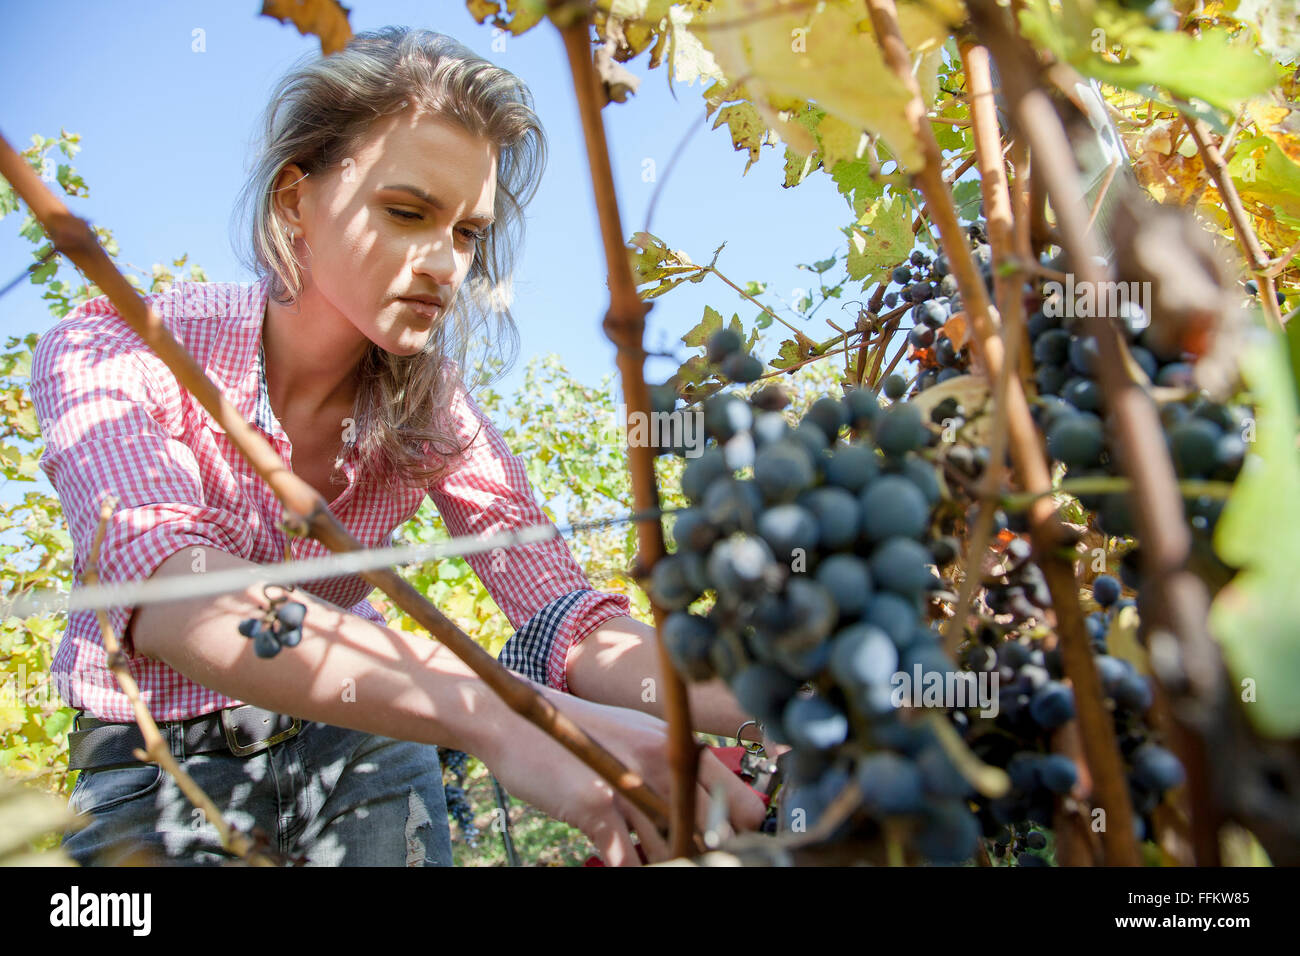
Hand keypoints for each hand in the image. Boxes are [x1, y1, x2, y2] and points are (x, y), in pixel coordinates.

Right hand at [479, 689, 766, 865]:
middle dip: (705, 851)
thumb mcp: (633, 737)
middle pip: (713, 829)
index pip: (739, 799)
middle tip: (692, 854)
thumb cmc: (575, 734)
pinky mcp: (595, 806)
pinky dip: (631, 867)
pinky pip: (628, 859)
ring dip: (669, 860)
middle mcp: (661, 761)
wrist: (514, 721)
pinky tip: (624, 861)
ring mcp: (629, 783)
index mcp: (676, 744)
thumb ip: (670, 766)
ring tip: (659, 858)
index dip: (738, 829)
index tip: (725, 842)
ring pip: (673, 848)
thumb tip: (702, 805)